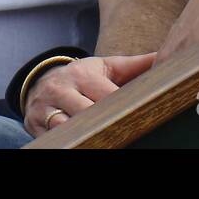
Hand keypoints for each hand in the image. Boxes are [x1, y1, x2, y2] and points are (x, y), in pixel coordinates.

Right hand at [23, 53, 155, 136]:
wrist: (41, 82)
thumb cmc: (82, 76)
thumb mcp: (105, 67)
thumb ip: (135, 65)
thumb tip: (164, 58)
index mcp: (81, 74)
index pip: (106, 96)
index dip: (122, 108)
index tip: (138, 114)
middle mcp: (61, 90)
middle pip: (87, 113)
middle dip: (106, 123)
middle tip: (125, 130)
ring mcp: (45, 108)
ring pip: (67, 127)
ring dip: (87, 133)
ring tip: (107, 138)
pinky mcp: (34, 125)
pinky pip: (53, 137)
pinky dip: (70, 140)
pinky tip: (86, 141)